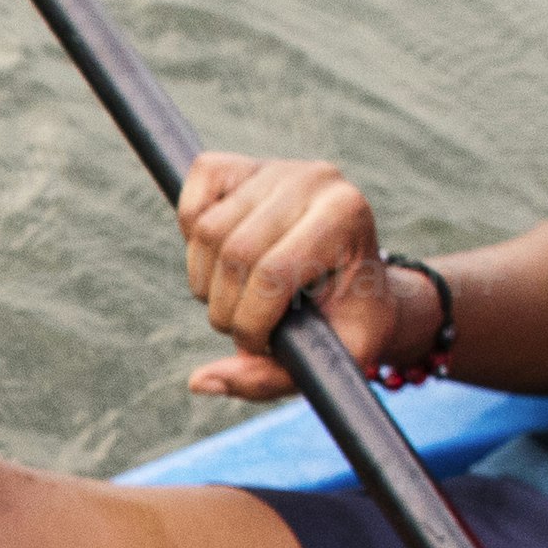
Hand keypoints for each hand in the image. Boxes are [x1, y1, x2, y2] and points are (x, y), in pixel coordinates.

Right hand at [170, 151, 424, 403]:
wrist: (357, 277)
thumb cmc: (350, 320)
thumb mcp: (332, 359)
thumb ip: (269, 379)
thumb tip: (199, 381)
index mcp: (346, 214)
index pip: (274, 271)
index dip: (251, 322)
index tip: (259, 346)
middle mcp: (313, 179)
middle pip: (234, 252)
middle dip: (226, 308)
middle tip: (245, 327)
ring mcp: (274, 168)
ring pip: (205, 232)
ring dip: (206, 284)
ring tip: (236, 301)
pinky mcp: (240, 166)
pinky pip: (192, 201)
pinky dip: (190, 240)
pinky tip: (218, 264)